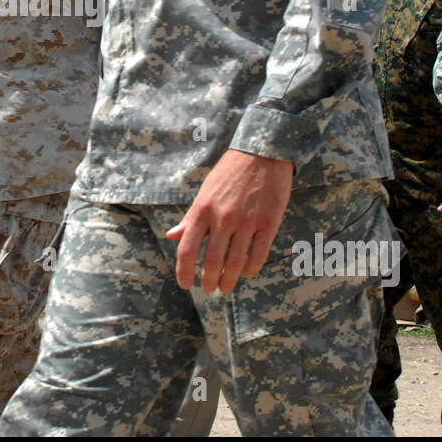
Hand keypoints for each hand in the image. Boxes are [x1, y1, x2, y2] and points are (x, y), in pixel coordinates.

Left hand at [166, 150, 291, 292]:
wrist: (262, 153)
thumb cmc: (229, 172)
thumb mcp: (204, 192)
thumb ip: (190, 217)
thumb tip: (172, 236)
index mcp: (202, 210)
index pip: (187, 249)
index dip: (184, 272)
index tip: (185, 284)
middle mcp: (222, 218)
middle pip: (211, 261)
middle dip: (209, 281)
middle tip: (209, 289)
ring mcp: (246, 221)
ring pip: (235, 262)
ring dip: (229, 280)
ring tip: (225, 287)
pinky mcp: (268, 223)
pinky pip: (258, 254)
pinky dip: (251, 269)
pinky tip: (247, 273)